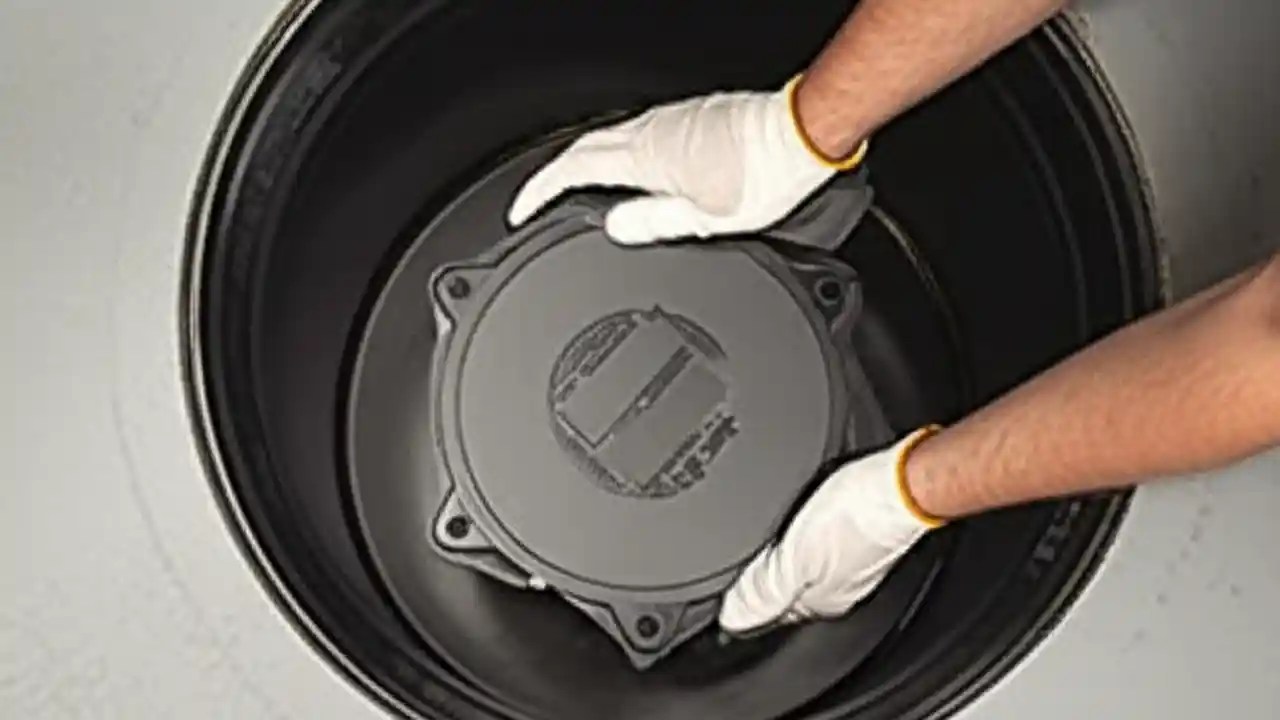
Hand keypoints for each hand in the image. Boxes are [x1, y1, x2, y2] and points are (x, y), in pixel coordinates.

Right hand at [507, 79, 865, 245]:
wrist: (805, 135)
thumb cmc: (767, 175)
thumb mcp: (707, 220)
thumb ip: (655, 224)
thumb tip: (617, 229)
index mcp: (647, 156)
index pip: (572, 169)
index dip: (539, 191)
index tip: (522, 209)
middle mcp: (655, 130)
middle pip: (585, 148)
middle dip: (556, 175)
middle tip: (542, 200)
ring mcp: (674, 120)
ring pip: (614, 138)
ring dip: (590, 162)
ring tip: (581, 191)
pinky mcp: (695, 117)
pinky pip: (642, 135)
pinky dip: (622, 155)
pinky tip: (635, 174)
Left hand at [719, 428, 942, 633]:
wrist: (905, 481)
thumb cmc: (858, 511)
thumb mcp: (797, 553)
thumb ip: (764, 588)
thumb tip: (733, 618)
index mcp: (821, 600)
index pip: (772, 615)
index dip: (743, 600)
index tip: (723, 589)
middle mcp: (839, 589)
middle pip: (790, 593)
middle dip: (764, 580)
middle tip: (738, 565)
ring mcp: (854, 563)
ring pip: (808, 569)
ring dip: (786, 558)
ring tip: (767, 545)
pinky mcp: (866, 537)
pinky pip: (825, 547)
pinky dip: (808, 540)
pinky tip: (803, 526)